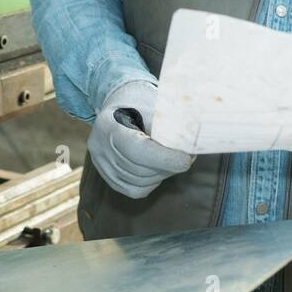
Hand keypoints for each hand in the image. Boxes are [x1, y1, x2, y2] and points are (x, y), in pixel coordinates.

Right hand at [88, 80, 194, 198]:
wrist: (119, 103)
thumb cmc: (140, 101)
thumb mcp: (153, 104)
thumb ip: (168, 124)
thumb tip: (192, 144)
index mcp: (109, 125)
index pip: (137, 150)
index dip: (164, 159)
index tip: (187, 159)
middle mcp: (100, 146)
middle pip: (140, 169)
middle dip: (168, 166)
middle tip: (187, 156)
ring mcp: (101, 163)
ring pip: (139, 182)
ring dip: (162, 174)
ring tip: (173, 159)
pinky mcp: (107, 176)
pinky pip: (134, 190)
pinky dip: (151, 183)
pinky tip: (158, 169)